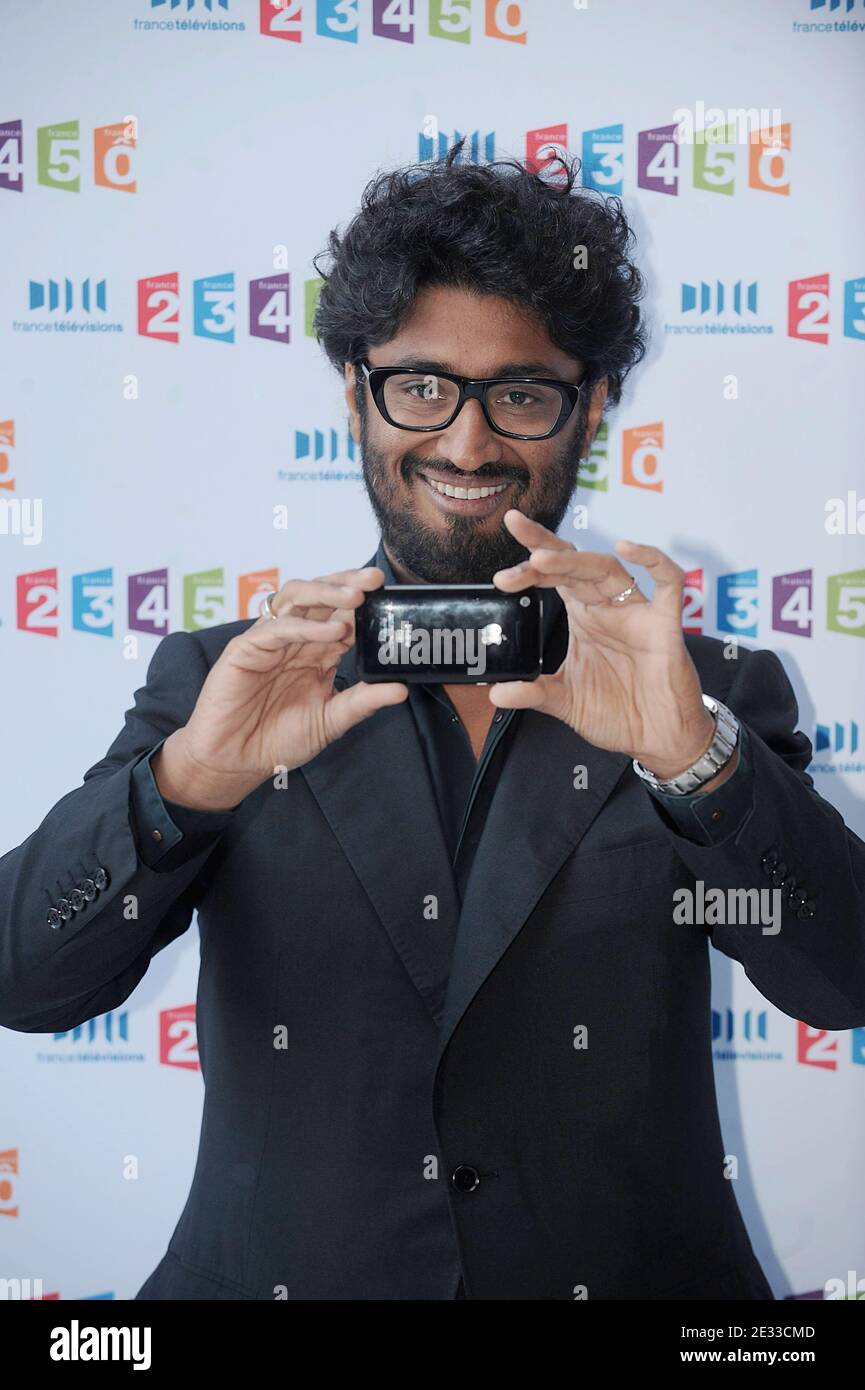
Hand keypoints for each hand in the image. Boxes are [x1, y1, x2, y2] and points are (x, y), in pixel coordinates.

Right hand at [154, 567, 407, 809]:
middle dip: (348, 583)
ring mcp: (270, 640)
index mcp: (317, 652)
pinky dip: (305, 626)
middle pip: (321, 596)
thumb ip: (363, 702)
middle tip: (375, 579)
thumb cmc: (278, 740)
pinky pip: (277, 628)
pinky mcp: (246, 648)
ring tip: (356, 597)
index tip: (394, 598)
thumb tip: (402, 689)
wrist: (235, 761)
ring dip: (326, 592)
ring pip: (297, 598)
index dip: (367, 604)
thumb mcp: (330, 720)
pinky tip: (332, 631)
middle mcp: (295, 639)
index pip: (344, 615)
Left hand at [488, 510, 716, 779]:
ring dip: (575, 560)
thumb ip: (533, 693)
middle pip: (575, 564)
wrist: (659, 740)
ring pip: (607, 569)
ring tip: (542, 559)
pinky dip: (652, 560)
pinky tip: (626, 548)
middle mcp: (607, 608)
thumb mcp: (566, 703)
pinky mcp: (666, 625)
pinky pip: (668, 582)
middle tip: (514, 533)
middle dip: (544, 550)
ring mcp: (637, 613)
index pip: (554, 578)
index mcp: (583, 617)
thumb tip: (496, 692)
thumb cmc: (619, 713)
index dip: (529, 566)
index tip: (500, 574)